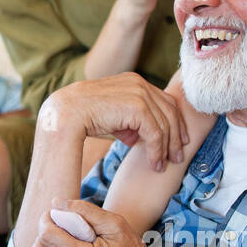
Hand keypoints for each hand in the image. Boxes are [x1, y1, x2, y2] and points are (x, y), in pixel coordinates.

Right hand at [49, 73, 187, 172]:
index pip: (164, 101)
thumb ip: (128, 123)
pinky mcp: (137, 108)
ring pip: (165, 124)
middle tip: (178, 156)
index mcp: (134, 81)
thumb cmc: (83, 116)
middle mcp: (139, 84)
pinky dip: (157, 151)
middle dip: (177, 136)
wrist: (66, 114)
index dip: (175, 122)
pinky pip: (155, 133)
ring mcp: (139, 94)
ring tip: (163, 165)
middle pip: (170, 111)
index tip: (179, 140)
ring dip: (167, 148)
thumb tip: (138, 138)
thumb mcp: (112, 117)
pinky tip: (154, 163)